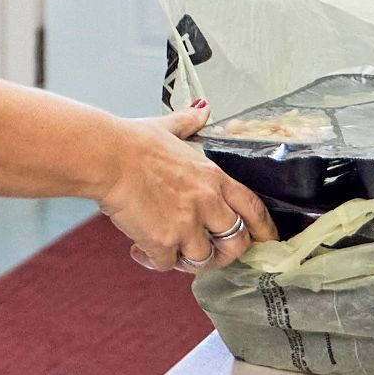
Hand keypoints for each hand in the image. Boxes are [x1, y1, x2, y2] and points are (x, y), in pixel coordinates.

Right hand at [99, 106, 271, 272]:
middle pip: (236, 242)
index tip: (267, 239)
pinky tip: (141, 250)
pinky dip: (155, 261)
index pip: (252, 207)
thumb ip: (188, 123)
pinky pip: (167, 264)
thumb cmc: (132, 143)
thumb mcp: (167, 128)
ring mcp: (186, 225)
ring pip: (204, 259)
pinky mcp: (163, 242)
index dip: (264, 228)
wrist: (107, 157)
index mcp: (212, 177)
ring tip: (169, 251)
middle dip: (226, 253)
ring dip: (187, 259)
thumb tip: (201, 110)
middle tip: (209, 253)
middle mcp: (207, 203)